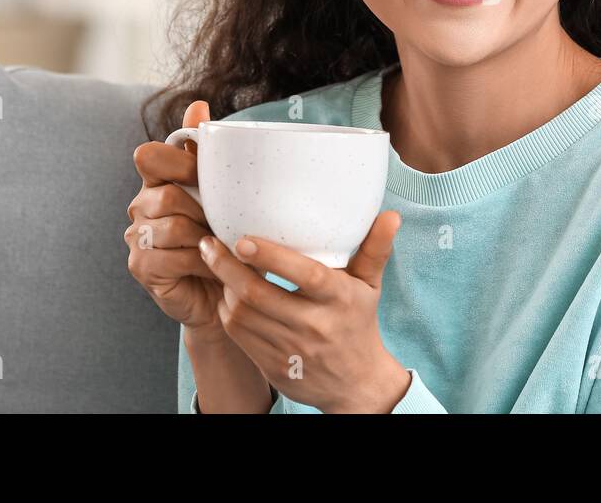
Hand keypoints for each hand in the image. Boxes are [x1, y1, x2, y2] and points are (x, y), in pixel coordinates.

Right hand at [124, 100, 229, 332]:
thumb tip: (199, 104)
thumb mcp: (224, 192)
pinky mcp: (140, 266)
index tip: (204, 176)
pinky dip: (200, 261)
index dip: (178, 162)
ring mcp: (136, 236)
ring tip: (223, 245)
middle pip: (167, 193)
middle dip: (203, 209)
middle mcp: (140, 204)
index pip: (149, 155)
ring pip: (171, 223)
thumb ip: (207, 151)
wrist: (226, 292)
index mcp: (157, 179)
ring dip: (205, 237)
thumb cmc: (226, 237)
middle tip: (224, 223)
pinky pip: (170, 255)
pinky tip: (213, 266)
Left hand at [198, 210, 411, 413]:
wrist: (356, 385)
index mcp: (338, 299)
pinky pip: (238, 335)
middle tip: (209, 243)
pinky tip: (225, 293)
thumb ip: (375, 249)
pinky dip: (226, 311)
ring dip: (222, 287)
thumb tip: (391, 215)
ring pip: (242, 315)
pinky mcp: (272, 365)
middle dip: (226, 267)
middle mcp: (314, 324)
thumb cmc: (358, 324)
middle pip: (258, 295)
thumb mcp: (370, 286)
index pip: (303, 274)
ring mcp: (290, 348)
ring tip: (214, 262)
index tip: (244, 239)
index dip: (271, 257)